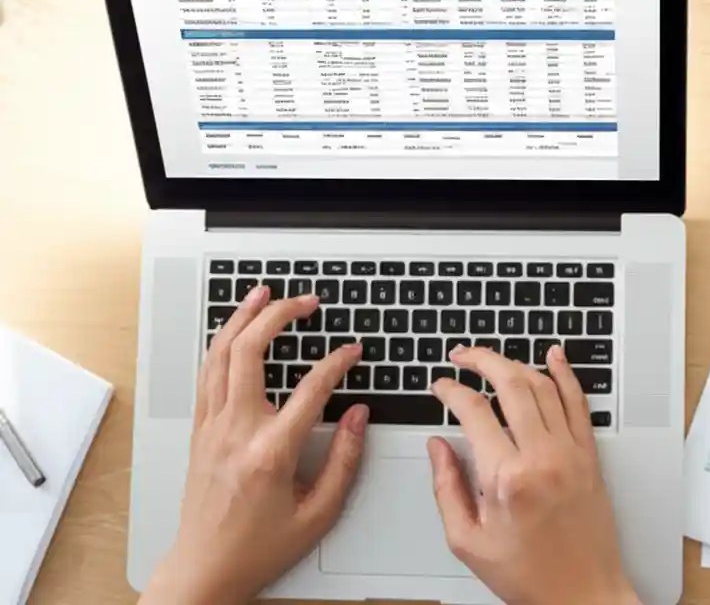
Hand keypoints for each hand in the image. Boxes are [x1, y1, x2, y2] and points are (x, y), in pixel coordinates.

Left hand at [142, 286, 369, 604]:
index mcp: (269, 453)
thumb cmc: (258, 547)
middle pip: (250, 352)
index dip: (337, 362)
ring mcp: (211, 428)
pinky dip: (222, 344)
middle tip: (305, 302)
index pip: (310, 389)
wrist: (204, 568)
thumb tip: (356, 416)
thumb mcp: (318, 513)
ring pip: (219, 355)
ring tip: (262, 295)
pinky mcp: (199, 431)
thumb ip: (344, 460)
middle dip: (279, 316)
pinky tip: (234, 332)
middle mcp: (234, 432)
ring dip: (241, 318)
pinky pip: (207, 374)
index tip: (353, 351)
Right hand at [430, 346, 639, 604]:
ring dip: (516, 363)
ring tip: (493, 358)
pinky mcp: (589, 456)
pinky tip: (554, 357)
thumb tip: (437, 447)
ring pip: (543, 386)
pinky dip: (566, 374)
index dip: (451, 391)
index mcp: (506, 478)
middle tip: (462, 356)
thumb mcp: (468, 540)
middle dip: (482, 360)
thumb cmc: (528, 575)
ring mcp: (570, 453)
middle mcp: (542, 457)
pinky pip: (578, 403)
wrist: (582, 593)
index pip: (474, 411)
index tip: (441, 386)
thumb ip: (446, 487)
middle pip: (510, 384)